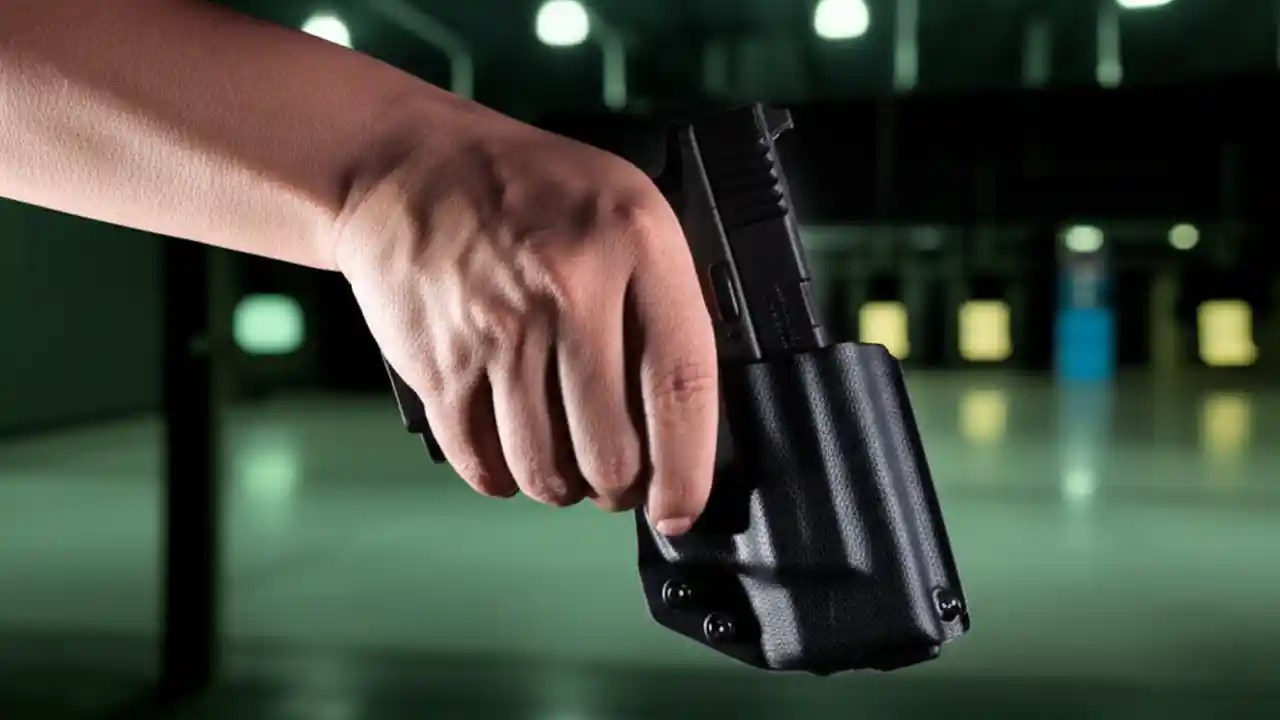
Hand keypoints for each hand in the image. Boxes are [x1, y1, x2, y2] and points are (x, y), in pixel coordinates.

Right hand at [333, 110, 716, 535]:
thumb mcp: (627, 211)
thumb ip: (666, 300)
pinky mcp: (440, 364)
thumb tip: (690, 420)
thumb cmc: (532, 194)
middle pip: (610, 449)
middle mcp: (568, 287)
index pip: (680, 384)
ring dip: (561, 487)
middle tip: (619, 481)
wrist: (409, 170)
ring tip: (567, 468)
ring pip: (545, 469)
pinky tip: (513, 456)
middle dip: (620, 487)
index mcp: (635, 244)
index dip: (688, 467)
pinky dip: (503, 478)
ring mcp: (497, 330)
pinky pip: (482, 463)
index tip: (683, 507)